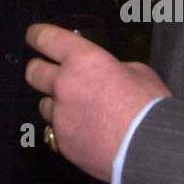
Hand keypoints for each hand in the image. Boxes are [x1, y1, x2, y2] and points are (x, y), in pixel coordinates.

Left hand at [24, 23, 169, 181]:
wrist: (149, 148)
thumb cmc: (150, 106)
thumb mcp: (138, 72)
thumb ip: (115, 68)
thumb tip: (109, 73)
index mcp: (83, 59)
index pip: (46, 39)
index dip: (36, 35)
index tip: (33, 36)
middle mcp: (64, 84)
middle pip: (33, 71)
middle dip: (39, 69)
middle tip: (48, 72)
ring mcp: (60, 115)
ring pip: (44, 105)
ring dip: (55, 104)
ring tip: (75, 110)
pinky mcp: (62, 142)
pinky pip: (55, 131)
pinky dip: (65, 130)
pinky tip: (83, 133)